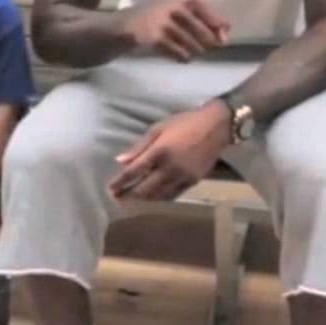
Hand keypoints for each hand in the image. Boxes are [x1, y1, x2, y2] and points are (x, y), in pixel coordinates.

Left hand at [108, 102, 230, 200]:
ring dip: (143, 200)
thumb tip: (120, 161)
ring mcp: (182, 177)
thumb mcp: (158, 128)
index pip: (134, 172)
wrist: (215, 127)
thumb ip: (139, 146)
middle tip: (117, 199)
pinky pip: (173, 195)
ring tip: (131, 201)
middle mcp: (169, 168)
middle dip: (128, 195)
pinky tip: (153, 198)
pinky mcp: (193, 181)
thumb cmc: (184, 123)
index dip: (120, 182)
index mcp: (159, 151)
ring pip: (158, 195)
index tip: (110, 189)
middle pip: (144, 188)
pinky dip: (160, 198)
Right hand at [124, 0, 230, 62]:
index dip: (216, 23)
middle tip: (202, 48)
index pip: (204, 9)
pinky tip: (179, 56)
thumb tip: (225, 37)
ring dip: (193, 52)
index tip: (223, 37)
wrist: (121, 26)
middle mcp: (174, 7)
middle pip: (202, 32)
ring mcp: (163, 22)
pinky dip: (182, 57)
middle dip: (206, 44)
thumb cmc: (156, 20)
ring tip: (187, 51)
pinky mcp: (155, 37)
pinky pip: (178, 52)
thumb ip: (202, 22)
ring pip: (192, 45)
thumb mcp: (177, 13)